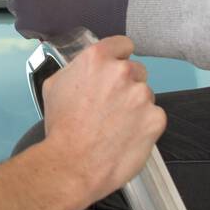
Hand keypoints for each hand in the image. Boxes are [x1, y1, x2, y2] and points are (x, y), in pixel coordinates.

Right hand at [41, 35, 164, 200]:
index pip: (123, 44)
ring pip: (145, 95)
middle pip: (136, 71)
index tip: (116, 69)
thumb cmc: (61, 129)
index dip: (119, 57)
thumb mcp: (54, 86)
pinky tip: (126, 136)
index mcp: (97, 58)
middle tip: (110, 106)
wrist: (72, 164)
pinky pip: (154, 117)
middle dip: (126, 85)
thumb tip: (83, 69)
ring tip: (115, 126)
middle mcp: (122, 72)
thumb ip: (75, 70)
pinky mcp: (155, 119)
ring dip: (135, 107)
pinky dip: (144, 126)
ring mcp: (141, 95)